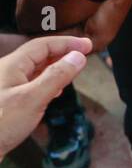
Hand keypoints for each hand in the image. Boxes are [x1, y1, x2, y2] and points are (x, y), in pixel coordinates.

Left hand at [0, 36, 91, 158]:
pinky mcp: (9, 100)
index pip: (43, 45)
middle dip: (62, 52)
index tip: (88, 45)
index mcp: (11, 66)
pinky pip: (32, 82)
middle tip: (84, 54)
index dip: (67, 42)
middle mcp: (8, 72)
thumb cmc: (0, 124)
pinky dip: (48, 81)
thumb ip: (57, 76)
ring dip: (56, 66)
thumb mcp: (33, 99)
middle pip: (39, 55)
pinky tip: (56, 89)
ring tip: (75, 68)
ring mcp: (7, 86)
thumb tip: (78, 57)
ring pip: (35, 69)